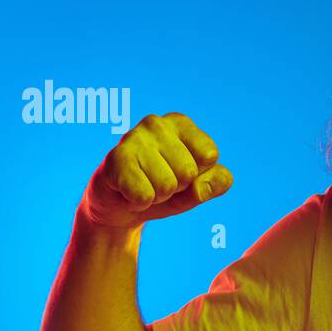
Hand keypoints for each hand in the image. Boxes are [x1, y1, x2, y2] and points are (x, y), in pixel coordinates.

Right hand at [79, 112, 232, 228]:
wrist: (120, 206)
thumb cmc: (164, 189)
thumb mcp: (198, 188)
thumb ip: (216, 183)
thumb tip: (201, 187)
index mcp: (181, 124)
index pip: (209, 155)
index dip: (198, 174)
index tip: (180, 173)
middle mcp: (157, 124)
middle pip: (188, 172)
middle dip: (177, 187)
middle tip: (158, 182)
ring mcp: (133, 138)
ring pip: (167, 185)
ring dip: (157, 196)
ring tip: (144, 185)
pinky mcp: (115, 158)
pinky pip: (145, 195)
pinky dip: (140, 203)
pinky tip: (128, 191)